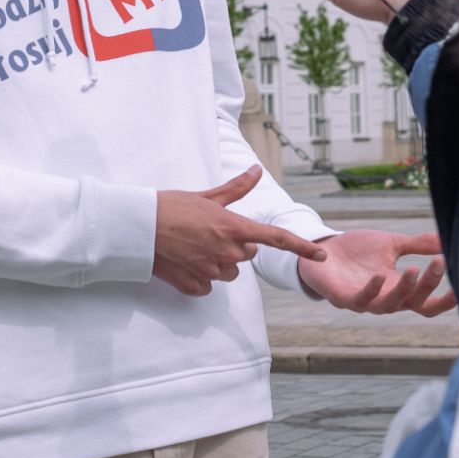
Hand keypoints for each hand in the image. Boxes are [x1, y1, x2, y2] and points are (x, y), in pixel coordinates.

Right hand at [154, 166, 330, 296]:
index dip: (302, 246)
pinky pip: (208, 286)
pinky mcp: (195, 286)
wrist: (137, 227)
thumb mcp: (207, 195)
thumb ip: (236, 188)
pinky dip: (200, 277)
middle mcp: (228, 252)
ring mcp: (212, 271)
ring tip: (193, 245)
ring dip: (218, 262)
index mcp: (234, 228)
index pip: (277, 239)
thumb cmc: (171, 206)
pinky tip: (185, 262)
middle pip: (247, 255)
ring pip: (229, 272)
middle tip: (208, 232)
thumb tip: (257, 171)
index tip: (321, 253)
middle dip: (234, 245)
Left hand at [298, 229, 456, 316]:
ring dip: (404, 289)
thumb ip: (418, 245)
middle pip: (413, 302)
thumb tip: (448, 239)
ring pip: (389, 305)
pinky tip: (381, 275)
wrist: (322, 250)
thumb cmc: (358, 250)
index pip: (427, 303)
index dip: (446, 301)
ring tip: (414, 269)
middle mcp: (385, 300)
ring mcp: (364, 301)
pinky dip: (371, 289)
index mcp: (399, 289)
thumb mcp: (392, 244)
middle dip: (428, 285)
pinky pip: (359, 300)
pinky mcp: (342, 298)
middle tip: (440, 263)